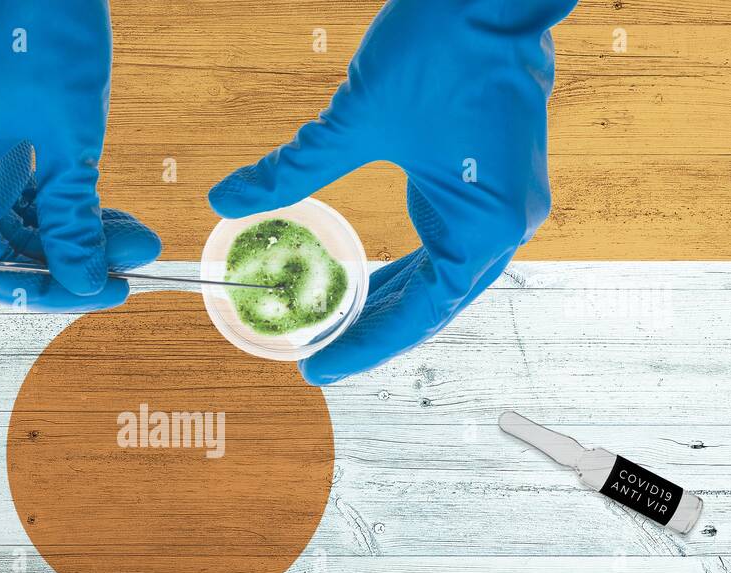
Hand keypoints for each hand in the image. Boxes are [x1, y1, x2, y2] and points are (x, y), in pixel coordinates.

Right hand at [0, 1, 160, 310]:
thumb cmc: (33, 24)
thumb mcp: (67, 138)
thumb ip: (72, 219)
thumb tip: (85, 283)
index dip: (48, 292)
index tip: (106, 291)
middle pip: (5, 247)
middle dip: (73, 258)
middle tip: (137, 259)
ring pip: (17, 217)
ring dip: (74, 230)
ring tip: (136, 233)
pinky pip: (19, 182)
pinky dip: (61, 198)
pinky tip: (105, 205)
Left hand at [209, 0, 575, 383]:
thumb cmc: (439, 46)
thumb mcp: (354, 119)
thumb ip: (291, 169)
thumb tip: (225, 198)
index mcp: (481, 228)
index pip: (418, 314)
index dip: (364, 346)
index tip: (316, 369)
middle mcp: (504, 228)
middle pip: (433, 306)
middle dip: (373, 331)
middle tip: (317, 355)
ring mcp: (506, 207)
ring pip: (443, 279)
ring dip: (392, 301)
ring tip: (337, 324)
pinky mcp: (496, 184)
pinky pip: (451, 246)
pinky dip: (411, 267)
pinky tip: (371, 277)